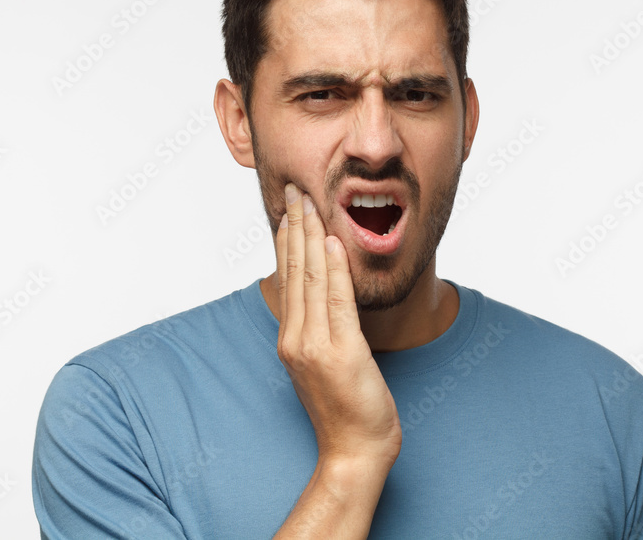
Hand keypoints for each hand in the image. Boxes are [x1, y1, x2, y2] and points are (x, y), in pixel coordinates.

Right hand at [275, 182, 401, 466]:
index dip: (288, 240)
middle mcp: (296, 338)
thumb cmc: (346, 411)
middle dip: (295, 226)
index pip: (288, 279)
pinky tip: (331, 240)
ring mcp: (315, 345)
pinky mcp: (341, 352)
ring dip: (310, 235)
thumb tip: (323, 300)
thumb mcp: (325, 365)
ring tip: (309, 202)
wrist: (353, 453)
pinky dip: (333, 267)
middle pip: (294, 271)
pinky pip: (336, 300)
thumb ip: (319, 331)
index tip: (289, 208)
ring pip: (311, 279)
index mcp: (291, 340)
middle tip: (294, 189)